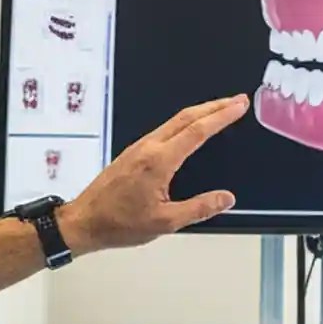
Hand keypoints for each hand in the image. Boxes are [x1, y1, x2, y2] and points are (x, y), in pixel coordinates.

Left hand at [57, 94, 248, 253]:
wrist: (83, 221)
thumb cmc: (119, 223)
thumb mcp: (165, 223)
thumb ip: (198, 209)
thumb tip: (226, 198)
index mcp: (159, 162)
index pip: (197, 131)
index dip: (221, 116)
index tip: (239, 106)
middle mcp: (149, 148)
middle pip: (186, 117)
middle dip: (215, 106)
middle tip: (238, 100)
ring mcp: (139, 147)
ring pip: (175, 121)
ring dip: (201, 112)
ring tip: (221, 109)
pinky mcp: (134, 152)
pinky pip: (165, 128)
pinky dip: (185, 122)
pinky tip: (191, 128)